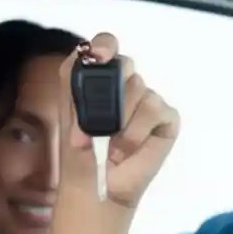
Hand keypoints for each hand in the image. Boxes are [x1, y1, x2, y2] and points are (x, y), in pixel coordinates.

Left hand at [57, 32, 180, 208]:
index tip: (98, 55)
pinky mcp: (165, 118)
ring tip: (108, 145)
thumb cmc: (81, 151)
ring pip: (138, 88)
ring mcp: (146, 101)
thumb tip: (84, 59)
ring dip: (118, 122)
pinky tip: (124, 151)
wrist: (96, 187)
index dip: (104, 46)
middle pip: (124, 64)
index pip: (106, 46)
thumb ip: (72, 83)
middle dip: (108, 93)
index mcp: (99, 79)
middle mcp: (124, 85)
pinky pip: (154, 109)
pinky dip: (135, 132)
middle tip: (95, 123)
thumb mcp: (67, 114)